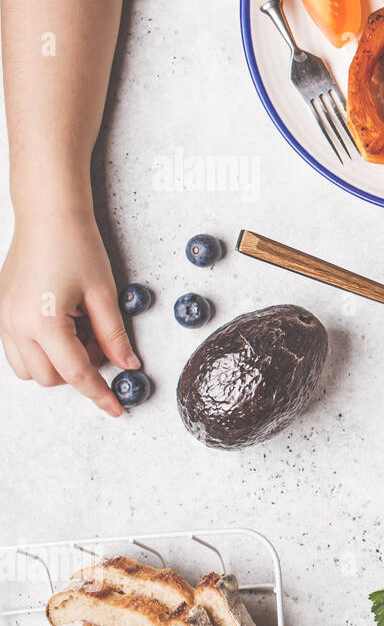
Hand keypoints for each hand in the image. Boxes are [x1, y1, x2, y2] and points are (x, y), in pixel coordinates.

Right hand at [0, 202, 137, 415]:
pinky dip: (42, 350)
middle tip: (100, 338)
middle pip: (51, 378)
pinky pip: (17, 351)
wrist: (48, 216)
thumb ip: (115, 335)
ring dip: (58, 363)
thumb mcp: (105, 294)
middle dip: (80, 370)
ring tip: (80, 330)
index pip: (77, 374)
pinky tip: (63, 325)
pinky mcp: (0, 313)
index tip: (116, 409)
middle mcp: (16, 327)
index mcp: (44, 324)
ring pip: (30, 369)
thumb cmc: (77, 247)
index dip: (100, 395)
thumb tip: (128, 366)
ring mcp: (3, 320)